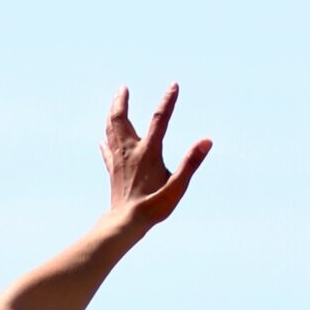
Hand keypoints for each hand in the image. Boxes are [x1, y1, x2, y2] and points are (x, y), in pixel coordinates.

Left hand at [101, 85, 210, 229]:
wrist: (126, 223)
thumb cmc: (153, 207)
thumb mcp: (177, 186)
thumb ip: (191, 163)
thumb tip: (206, 141)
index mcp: (148, 152)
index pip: (159, 119)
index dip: (168, 101)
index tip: (173, 85)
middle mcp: (130, 151)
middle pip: (121, 119)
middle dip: (121, 102)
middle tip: (122, 88)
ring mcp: (119, 160)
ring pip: (111, 131)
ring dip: (112, 115)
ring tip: (114, 103)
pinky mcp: (113, 171)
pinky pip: (107, 151)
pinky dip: (106, 141)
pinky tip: (103, 140)